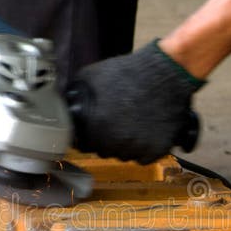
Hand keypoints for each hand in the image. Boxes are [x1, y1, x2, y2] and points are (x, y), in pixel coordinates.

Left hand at [67, 40, 204, 164]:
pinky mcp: (157, 150)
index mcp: (96, 127)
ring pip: (125, 156)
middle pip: (105, 152)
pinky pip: (144, 158)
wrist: (165, 72)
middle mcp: (116, 143)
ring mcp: (138, 148)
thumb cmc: (128, 72)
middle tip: (118, 120)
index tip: (97, 126)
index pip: (85, 145)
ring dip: (126, 144)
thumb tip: (65, 109)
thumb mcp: (90, 77)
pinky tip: (146, 129)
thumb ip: (74, 97)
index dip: (90, 135)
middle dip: (108, 139)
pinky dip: (144, 148)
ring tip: (133, 122)